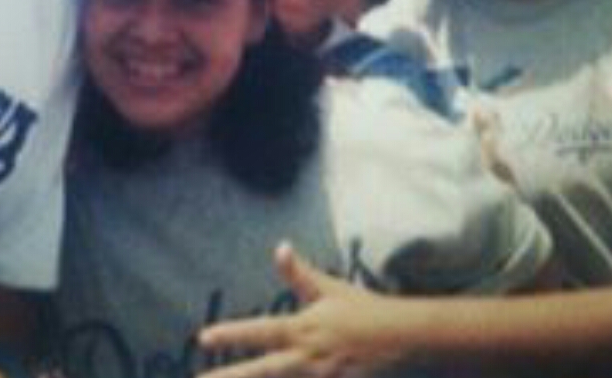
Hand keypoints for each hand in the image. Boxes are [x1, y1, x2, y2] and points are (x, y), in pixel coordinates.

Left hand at [197, 243, 403, 377]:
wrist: (407, 340)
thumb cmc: (365, 311)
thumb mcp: (330, 289)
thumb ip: (300, 274)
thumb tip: (280, 247)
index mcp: (304, 330)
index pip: (260, 333)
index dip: (231, 336)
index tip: (203, 337)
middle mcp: (308, 360)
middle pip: (263, 373)